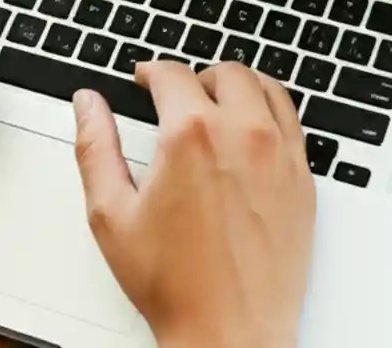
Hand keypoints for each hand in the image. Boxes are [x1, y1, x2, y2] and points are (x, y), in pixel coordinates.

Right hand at [72, 62, 314, 347]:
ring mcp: (280, 153)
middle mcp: (243, 134)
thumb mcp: (111, 213)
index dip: (150, 70)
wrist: (231, 329)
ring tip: (216, 102)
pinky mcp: (304, 176)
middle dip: (195, 75)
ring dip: (237, 85)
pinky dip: (270, 111)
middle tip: (177, 93)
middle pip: (224, 72)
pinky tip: (252, 128)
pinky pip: (293, 119)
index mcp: (192, 136)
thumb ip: (95, 147)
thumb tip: (87, 103)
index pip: (172, 74)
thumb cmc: (175, 283)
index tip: (143, 78)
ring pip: (266, 87)